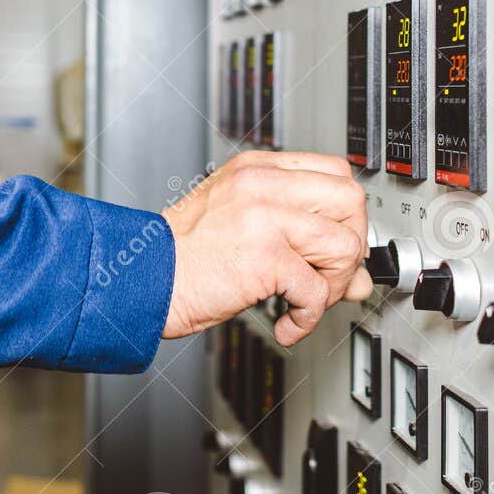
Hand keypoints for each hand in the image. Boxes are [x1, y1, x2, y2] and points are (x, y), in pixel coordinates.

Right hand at [160, 151, 370, 345]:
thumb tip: (353, 273)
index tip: (336, 243)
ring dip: (332, 286)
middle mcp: (262, 184)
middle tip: (328, 275)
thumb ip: (297, 238)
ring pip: (343, 246)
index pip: (334, 173)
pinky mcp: (264, 256)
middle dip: (351, 246)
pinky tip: (286, 323)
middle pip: (349, 201)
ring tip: (304, 302)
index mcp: (256, 169)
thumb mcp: (242, 227)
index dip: (344, 214)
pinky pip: (316, 291)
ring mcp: (264, 216)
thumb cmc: (181, 256)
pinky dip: (308, 317)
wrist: (140, 278)